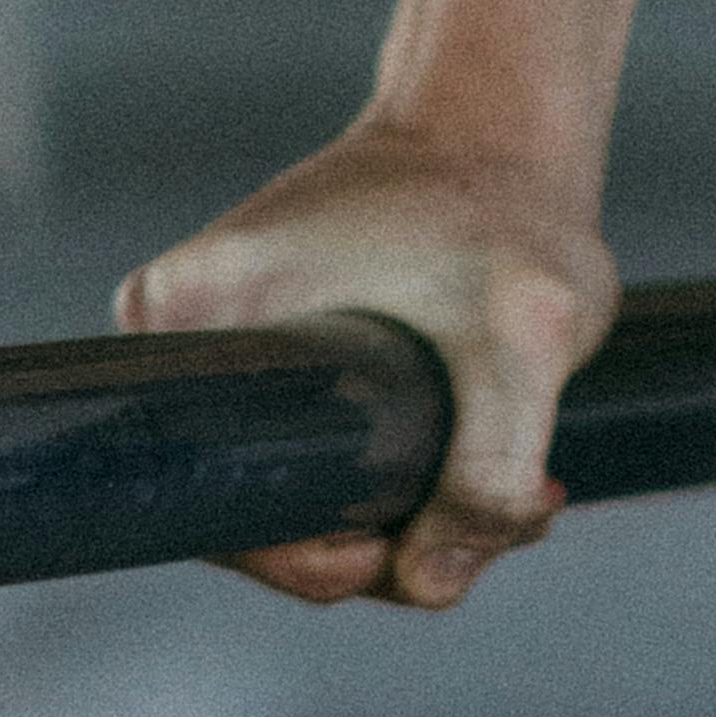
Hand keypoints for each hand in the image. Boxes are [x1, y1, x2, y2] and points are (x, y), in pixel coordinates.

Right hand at [118, 123, 621, 610]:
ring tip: (531, 494)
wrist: (507, 130)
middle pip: (264, 517)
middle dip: (386, 546)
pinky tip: (514, 484)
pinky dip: (420, 492)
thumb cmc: (505, 206)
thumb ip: (490, 471)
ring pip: (310, 504)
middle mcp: (188, 350)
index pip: (216, 500)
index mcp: (185, 322)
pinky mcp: (289, 375)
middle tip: (512, 516)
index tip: (402, 543)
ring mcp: (238, 367)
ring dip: (417, 524)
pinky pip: (336, 471)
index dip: (303, 556)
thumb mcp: (525, 334)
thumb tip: (429, 586)